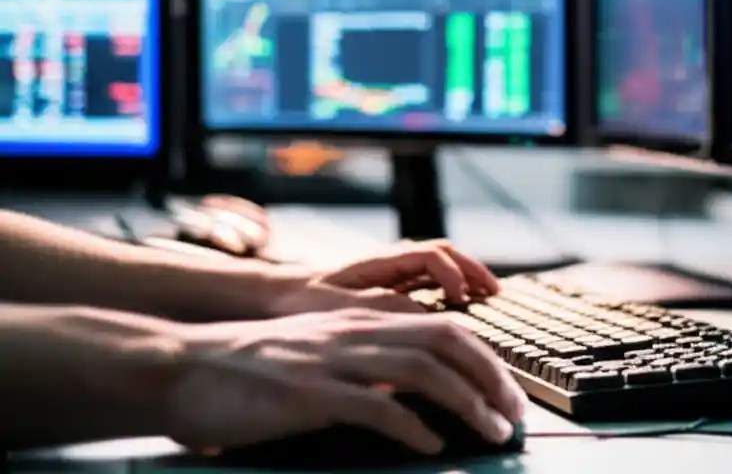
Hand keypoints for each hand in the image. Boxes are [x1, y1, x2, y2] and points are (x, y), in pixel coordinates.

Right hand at [167, 309, 525, 454]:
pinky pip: (375, 406)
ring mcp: (334, 359)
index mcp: (362, 321)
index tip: (509, 394)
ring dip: (468, 402)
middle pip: (448, 341)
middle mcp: (356, 331)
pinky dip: (412, 425)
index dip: (487, 358)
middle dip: (492, 378)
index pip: (445, 327)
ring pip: (424, 370)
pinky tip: (432, 446)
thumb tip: (419, 396)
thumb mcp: (321, 353)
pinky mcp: (309, 392)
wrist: (182, 368)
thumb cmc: (250, 369)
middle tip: (514, 416)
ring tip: (490, 432)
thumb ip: (367, 363)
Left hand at [271, 242, 501, 316]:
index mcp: (379, 263)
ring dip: (466, 275)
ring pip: (439, 265)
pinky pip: (429, 280)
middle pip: (443, 253)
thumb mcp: (337, 308)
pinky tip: (461, 307)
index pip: (430, 256)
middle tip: (494, 291)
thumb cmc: (300, 302)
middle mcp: (389, 264)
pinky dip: (451, 287)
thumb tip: (422, 314)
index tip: (462, 299)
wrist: (273, 298)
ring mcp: (390, 274)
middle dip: (472, 269)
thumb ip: (378, 308)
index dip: (452, 274)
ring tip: (487, 295)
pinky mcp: (388, 288)